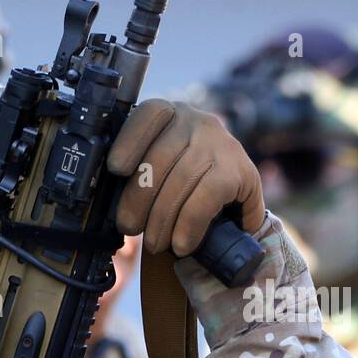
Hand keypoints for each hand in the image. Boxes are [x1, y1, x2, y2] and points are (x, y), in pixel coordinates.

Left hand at [107, 100, 264, 256]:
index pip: (150, 114)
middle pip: (160, 156)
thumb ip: (139, 176)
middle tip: (130, 228)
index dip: (131, 140)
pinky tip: (181, 243)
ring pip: (182, 178)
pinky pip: (208, 196)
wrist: (234, 215)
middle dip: (139, 199)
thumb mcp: (160, 175)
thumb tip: (116, 203)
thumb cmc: (185, 194)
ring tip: (154, 243)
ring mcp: (222, 144)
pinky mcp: (241, 170)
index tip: (115, 169)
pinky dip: (190, 224)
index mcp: (172, 116)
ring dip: (162, 218)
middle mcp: (198, 122)